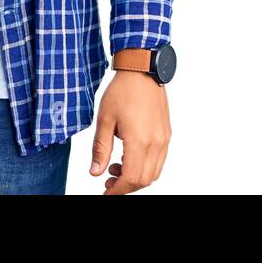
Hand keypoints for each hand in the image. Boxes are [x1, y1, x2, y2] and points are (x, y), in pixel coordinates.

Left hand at [89, 70, 170, 194]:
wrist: (141, 70)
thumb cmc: (122, 91)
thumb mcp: (104, 119)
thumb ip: (100, 148)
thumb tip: (95, 172)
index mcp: (139, 140)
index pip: (131, 178)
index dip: (117, 190)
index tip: (105, 191)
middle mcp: (156, 142)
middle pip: (144, 180)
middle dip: (126, 186)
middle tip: (108, 181)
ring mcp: (164, 139)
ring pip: (154, 173)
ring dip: (136, 178)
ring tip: (116, 168)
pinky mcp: (166, 134)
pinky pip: (159, 160)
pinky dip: (145, 167)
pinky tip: (129, 158)